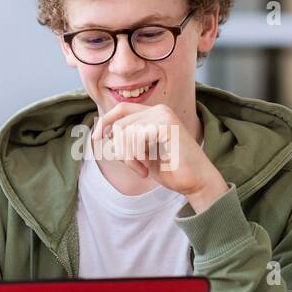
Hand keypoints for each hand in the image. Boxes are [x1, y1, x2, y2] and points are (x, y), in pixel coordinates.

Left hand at [92, 102, 227, 212]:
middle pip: (119, 124)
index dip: (105, 122)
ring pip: (124, 133)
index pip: (121, 109)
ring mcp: (163, 116)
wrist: (196, 182)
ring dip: (128, 158)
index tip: (96, 139)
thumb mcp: (141, 153)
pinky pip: (134, 139)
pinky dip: (135, 159)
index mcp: (154, 114)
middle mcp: (159, 110)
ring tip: (143, 168)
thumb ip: (126, 141)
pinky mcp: (166, 126)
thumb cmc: (171, 169)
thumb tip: (102, 133)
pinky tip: (147, 168)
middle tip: (136, 167)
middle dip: (121, 151)